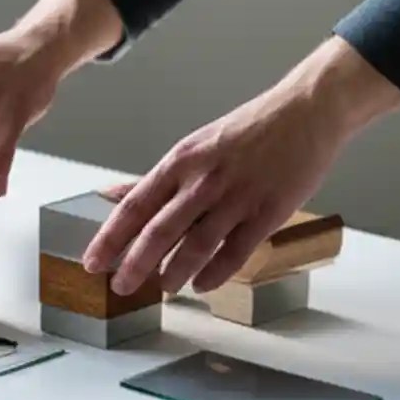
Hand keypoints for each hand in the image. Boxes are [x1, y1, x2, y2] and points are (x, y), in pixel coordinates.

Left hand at [84, 37, 399, 294]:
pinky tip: (202, 285)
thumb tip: (112, 195)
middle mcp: (204, 180)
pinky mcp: (269, 211)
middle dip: (135, 264)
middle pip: (159, 230)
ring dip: (175, 272)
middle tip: (121, 287)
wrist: (307, 111)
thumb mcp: (193, 148)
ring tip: (164, 288)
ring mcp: (237, 196)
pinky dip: (216, 273)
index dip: (110, 238)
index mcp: (181, 161)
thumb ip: (155, 180)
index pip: (133, 206)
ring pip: (196, 245)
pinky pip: (236, 251)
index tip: (92, 262)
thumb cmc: (247, 131)